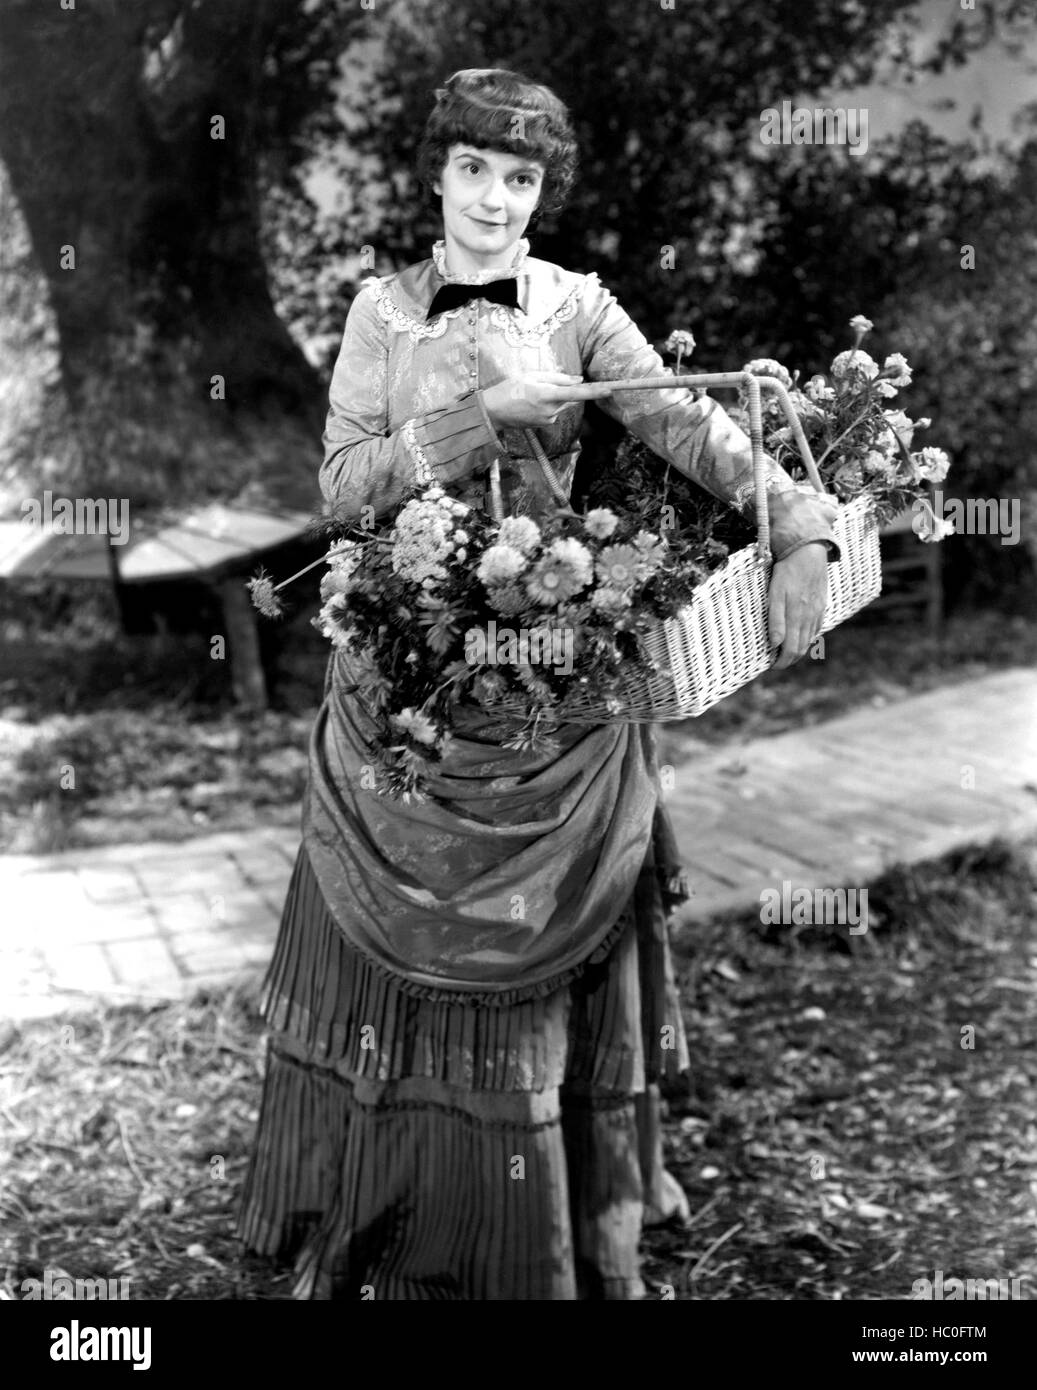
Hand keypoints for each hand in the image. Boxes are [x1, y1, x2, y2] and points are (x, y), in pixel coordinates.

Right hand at [481, 371, 613, 428]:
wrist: (493, 411)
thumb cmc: (510, 388)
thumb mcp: (532, 375)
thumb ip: (557, 377)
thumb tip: (579, 380)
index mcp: (546, 394)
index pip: (576, 393)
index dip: (594, 392)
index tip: (609, 390)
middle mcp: (550, 409)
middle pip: (570, 397)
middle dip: (565, 389)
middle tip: (546, 383)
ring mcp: (548, 419)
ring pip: (562, 403)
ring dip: (554, 396)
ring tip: (532, 394)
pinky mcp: (545, 424)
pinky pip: (554, 410)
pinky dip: (548, 404)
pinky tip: (531, 403)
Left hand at [767, 542, 828, 668]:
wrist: (808, 553)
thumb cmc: (787, 572)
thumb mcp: (775, 594)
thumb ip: (776, 620)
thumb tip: (775, 644)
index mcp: (797, 617)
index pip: (791, 649)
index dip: (782, 662)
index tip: (773, 666)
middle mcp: (809, 617)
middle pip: (801, 647)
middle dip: (790, 659)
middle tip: (778, 664)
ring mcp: (817, 611)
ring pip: (809, 638)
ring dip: (799, 650)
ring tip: (787, 654)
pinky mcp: (821, 604)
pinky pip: (816, 627)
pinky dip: (808, 637)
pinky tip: (803, 637)